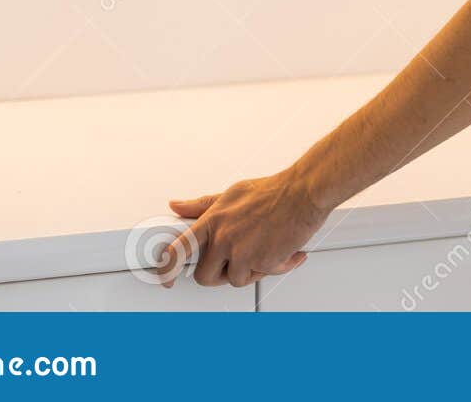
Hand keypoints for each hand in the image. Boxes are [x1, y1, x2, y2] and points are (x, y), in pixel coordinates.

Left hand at [162, 168, 332, 288]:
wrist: (305, 191)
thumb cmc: (273, 191)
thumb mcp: (232, 194)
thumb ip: (202, 205)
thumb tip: (177, 206)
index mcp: (213, 219)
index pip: (178, 249)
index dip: (166, 269)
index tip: (165, 279)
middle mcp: (223, 236)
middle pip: (205, 276)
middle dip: (220, 274)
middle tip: (237, 264)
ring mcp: (241, 250)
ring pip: (236, 279)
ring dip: (253, 270)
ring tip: (267, 250)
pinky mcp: (261, 260)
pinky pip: (263, 275)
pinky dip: (278, 266)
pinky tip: (285, 251)